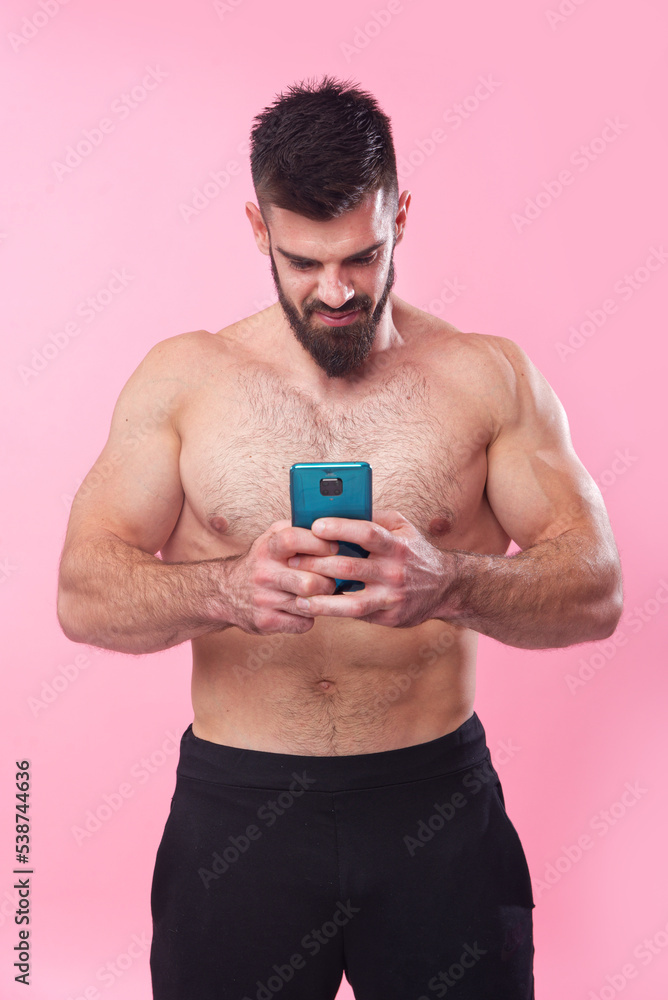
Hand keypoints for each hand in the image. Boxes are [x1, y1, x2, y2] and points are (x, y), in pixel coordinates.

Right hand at [221, 519, 338, 634]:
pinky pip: (303, 623)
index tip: (333, 549)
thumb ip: (297, 527)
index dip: (319, 544)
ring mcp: (264, 600)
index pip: (293, 540)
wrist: (225, 592)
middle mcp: (264, 574)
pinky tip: (304, 609)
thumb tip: (331, 524)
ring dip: (322, 601)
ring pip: (309, 605)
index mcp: (267, 548)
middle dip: (328, 582)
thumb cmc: (261, 562)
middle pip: (308, 582)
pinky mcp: (266, 622)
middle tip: (331, 580)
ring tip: (320, 594)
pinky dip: (310, 617)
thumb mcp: (271, 537)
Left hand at [286, 510, 458, 627]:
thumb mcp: (403, 528)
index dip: (341, 528)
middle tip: (292, 561)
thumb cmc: (415, 551)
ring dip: (321, 600)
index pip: (367, 533)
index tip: (315, 525)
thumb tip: (340, 507)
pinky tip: (313, 607)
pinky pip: (357, 616)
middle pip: (350, 568)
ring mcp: (392, 597)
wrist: (446, 587)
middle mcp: (395, 572)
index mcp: (397, 545)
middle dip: (317, 564)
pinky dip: (333, 612)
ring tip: (298, 596)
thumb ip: (375, 517)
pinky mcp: (389, 617)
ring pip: (351, 603)